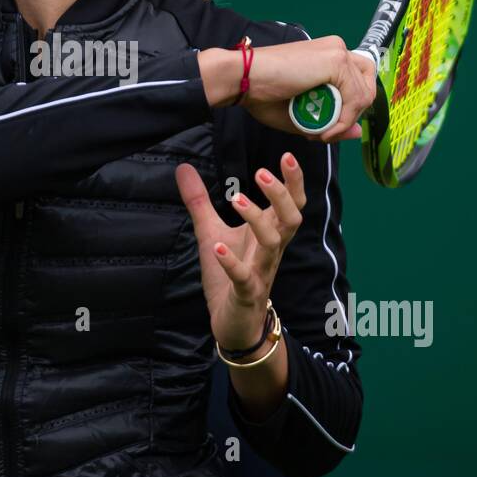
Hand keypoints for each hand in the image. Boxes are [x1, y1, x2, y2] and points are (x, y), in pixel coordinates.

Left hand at [174, 152, 306, 353]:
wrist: (234, 322)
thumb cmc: (228, 275)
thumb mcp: (210, 231)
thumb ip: (199, 201)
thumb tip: (183, 167)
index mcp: (269, 233)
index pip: (292, 203)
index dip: (293, 181)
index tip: (288, 154)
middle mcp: (271, 250)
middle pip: (291, 218)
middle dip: (281, 194)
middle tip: (262, 171)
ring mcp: (261, 272)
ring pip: (273, 244)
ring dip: (257, 220)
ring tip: (237, 199)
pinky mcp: (246, 293)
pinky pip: (245, 278)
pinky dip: (232, 263)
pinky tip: (217, 248)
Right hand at [199, 38, 377, 141]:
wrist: (244, 78)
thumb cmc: (264, 94)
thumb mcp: (304, 115)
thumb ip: (333, 121)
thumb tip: (358, 131)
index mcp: (328, 55)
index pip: (358, 82)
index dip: (349, 108)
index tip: (329, 126)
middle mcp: (337, 48)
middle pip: (367, 86)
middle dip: (353, 113)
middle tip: (328, 130)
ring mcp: (338, 52)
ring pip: (363, 94)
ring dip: (345, 121)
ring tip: (321, 132)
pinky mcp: (337, 60)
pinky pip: (355, 97)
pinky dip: (343, 119)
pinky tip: (323, 129)